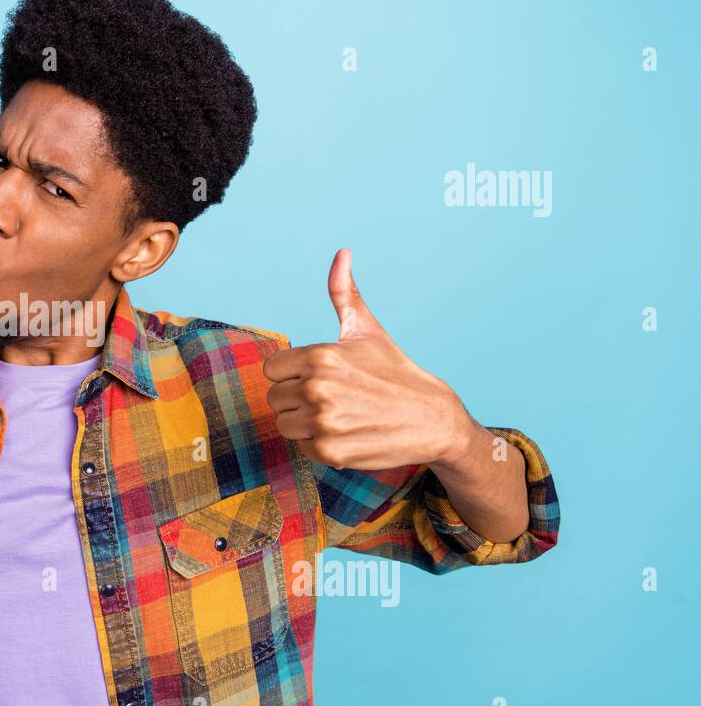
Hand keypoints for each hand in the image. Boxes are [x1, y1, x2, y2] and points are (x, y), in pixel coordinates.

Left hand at [263, 248, 471, 469]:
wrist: (433, 419)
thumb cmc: (395, 371)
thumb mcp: (367, 331)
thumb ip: (344, 294)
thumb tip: (342, 253)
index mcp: (321, 356)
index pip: (271, 369)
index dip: (292, 373)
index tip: (318, 375)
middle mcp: (318, 388)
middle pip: (275, 398)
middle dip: (298, 398)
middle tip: (334, 397)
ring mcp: (323, 422)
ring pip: (284, 424)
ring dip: (305, 423)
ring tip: (339, 414)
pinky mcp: (330, 452)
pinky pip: (302, 447)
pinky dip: (320, 444)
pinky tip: (348, 433)